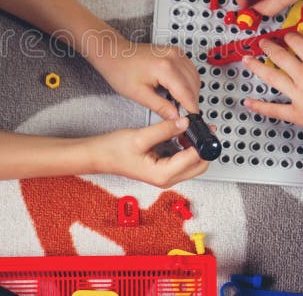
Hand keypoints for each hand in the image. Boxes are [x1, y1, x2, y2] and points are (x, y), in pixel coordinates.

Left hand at [95, 41, 200, 119]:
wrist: (113, 53)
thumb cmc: (120, 70)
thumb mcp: (139, 94)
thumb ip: (161, 107)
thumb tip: (176, 118)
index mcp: (166, 68)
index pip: (187, 94)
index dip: (191, 110)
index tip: (192, 121)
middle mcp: (174, 57)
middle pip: (194, 85)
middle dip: (192, 102)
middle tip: (184, 115)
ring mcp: (176, 52)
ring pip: (195, 77)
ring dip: (192, 92)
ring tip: (181, 104)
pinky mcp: (175, 52)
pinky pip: (190, 69)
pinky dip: (189, 81)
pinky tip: (180, 90)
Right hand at [95, 117, 209, 186]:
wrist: (99, 157)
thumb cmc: (114, 151)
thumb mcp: (141, 136)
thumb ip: (165, 129)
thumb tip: (185, 123)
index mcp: (163, 174)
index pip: (194, 158)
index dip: (200, 141)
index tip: (200, 126)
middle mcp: (167, 179)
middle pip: (199, 166)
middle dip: (202, 147)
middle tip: (198, 127)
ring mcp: (166, 176)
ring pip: (193, 164)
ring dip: (194, 147)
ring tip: (187, 129)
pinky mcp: (163, 170)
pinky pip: (183, 161)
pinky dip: (186, 149)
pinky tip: (179, 135)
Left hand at [240, 20, 302, 141]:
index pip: (296, 42)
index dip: (289, 37)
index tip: (286, 36)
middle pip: (279, 57)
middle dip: (268, 48)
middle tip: (261, 43)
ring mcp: (298, 95)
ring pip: (272, 78)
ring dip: (256, 68)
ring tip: (246, 60)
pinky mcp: (298, 113)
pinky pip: (275, 109)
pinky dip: (260, 107)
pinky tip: (248, 102)